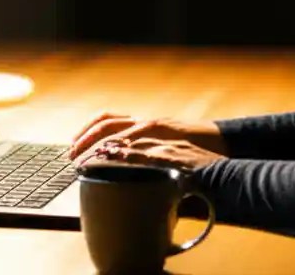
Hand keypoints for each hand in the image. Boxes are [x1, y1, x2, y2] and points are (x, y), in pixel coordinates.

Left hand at [69, 113, 227, 162]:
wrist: (222, 143)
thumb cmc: (194, 151)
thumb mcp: (165, 151)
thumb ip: (145, 159)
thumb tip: (124, 174)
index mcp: (143, 125)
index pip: (109, 119)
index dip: (87, 129)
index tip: (72, 144)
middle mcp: (146, 122)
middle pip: (107, 122)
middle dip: (86, 136)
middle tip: (72, 154)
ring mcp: (157, 128)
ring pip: (119, 130)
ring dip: (98, 144)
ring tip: (85, 159)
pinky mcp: (168, 137)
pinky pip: (141, 142)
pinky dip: (123, 150)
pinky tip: (111, 158)